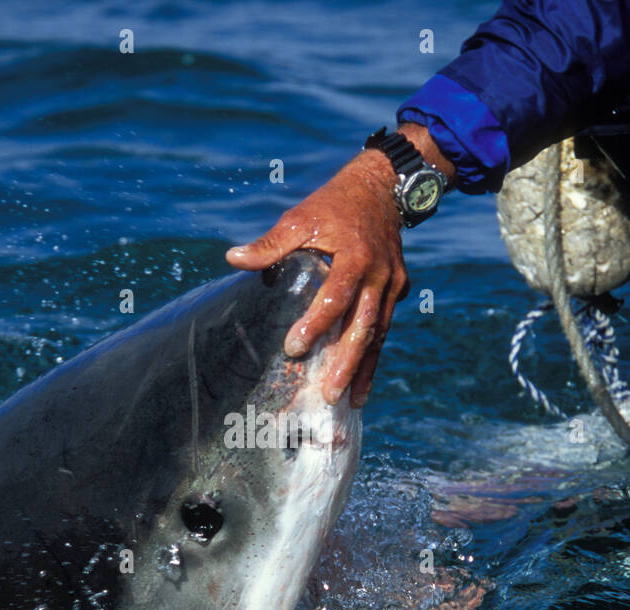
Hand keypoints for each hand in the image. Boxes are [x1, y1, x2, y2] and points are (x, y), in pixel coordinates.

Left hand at [226, 134, 420, 407]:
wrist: (382, 188)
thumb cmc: (333, 204)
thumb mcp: (300, 218)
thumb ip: (270, 244)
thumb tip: (233, 259)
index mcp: (354, 256)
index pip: (335, 297)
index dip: (316, 324)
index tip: (294, 348)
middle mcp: (378, 275)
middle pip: (363, 325)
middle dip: (347, 363)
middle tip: (328, 394)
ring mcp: (392, 285)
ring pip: (378, 333)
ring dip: (363, 369)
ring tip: (349, 401)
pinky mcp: (397, 291)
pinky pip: (384, 328)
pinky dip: (373, 356)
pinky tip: (363, 383)